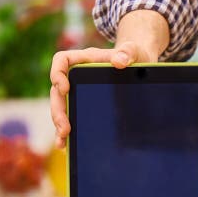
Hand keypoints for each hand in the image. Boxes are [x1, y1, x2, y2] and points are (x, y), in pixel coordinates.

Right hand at [49, 10, 168, 148]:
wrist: (140, 63)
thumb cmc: (134, 55)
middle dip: (58, 110)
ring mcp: (79, 89)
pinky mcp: (84, 101)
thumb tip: (119, 62)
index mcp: (85, 59)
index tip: (64, 88)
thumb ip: (128, 53)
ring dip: (59, 123)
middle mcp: (77, 74)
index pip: (62, 60)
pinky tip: (66, 144)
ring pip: (61, 106)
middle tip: (65, 128)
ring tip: (63, 140)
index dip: (57, 73)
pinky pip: (71, 115)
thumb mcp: (134, 52)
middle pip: (57, 91)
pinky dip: (66, 129)